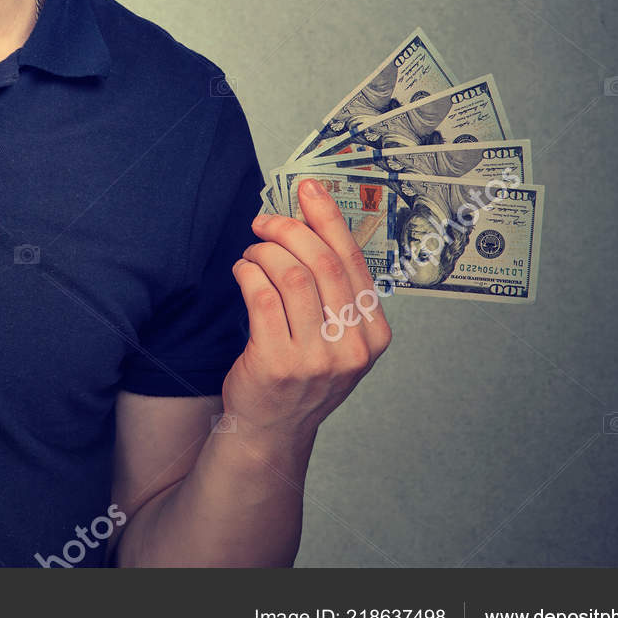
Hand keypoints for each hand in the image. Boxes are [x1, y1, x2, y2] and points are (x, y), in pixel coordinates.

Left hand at [222, 178, 390, 443]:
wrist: (271, 430)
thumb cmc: (299, 371)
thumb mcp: (335, 337)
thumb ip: (334, 291)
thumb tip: (313, 221)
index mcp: (374, 334)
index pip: (353, 261)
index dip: (329, 218)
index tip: (308, 188)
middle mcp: (351, 347)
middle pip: (321, 263)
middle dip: (288, 229)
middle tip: (263, 220)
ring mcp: (316, 359)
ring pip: (290, 275)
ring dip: (264, 251)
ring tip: (252, 252)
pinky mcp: (277, 364)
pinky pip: (261, 296)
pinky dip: (248, 272)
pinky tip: (242, 271)